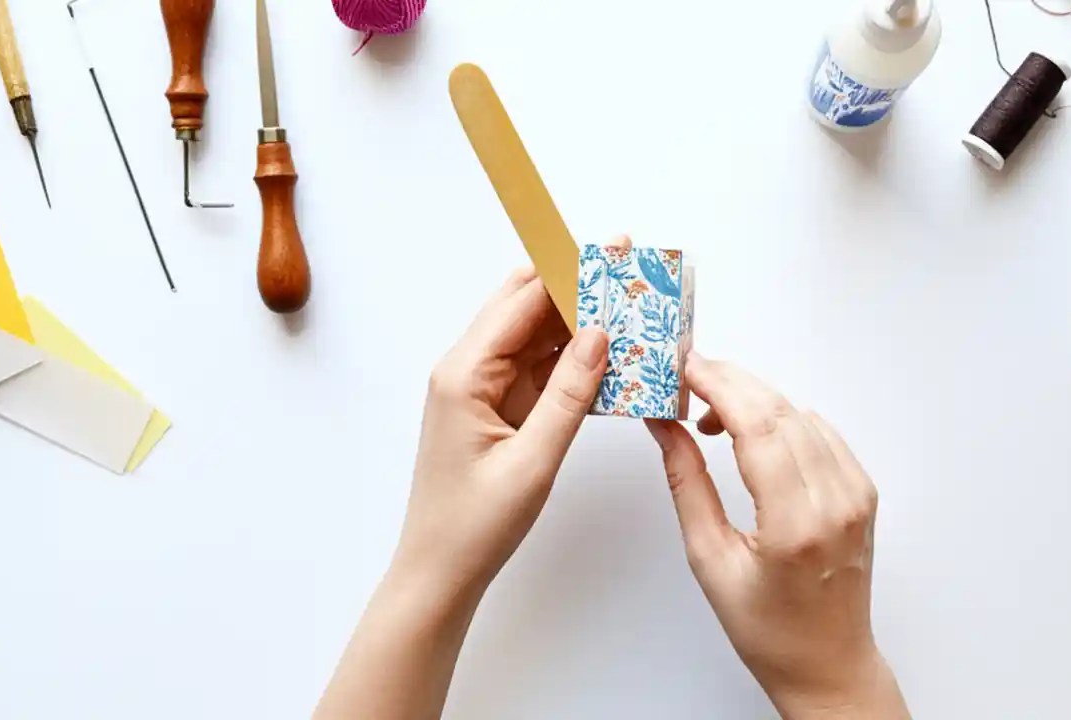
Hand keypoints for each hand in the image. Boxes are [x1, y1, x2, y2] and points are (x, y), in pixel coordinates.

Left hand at [392, 238, 629, 609]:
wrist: (440, 572)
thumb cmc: (474, 524)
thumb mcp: (533, 461)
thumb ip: (569, 395)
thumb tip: (599, 334)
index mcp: (464, 373)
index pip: (521, 302)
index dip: (568, 270)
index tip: (613, 247)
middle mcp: (468, 370)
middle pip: (526, 307)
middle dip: (575, 283)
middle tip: (627, 265)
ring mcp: (482, 389)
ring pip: (536, 337)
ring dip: (579, 321)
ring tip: (629, 304)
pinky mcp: (497, 409)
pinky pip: (540, 371)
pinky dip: (574, 361)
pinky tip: (611, 356)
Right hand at [646, 355, 908, 719]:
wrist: (827, 661)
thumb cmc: (768, 628)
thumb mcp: (709, 559)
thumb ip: (687, 483)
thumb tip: (664, 426)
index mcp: (795, 526)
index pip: (759, 426)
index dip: (719, 385)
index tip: (686, 367)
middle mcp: (835, 503)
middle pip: (781, 411)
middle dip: (731, 382)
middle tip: (689, 377)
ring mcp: (856, 495)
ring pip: (801, 414)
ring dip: (754, 400)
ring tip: (711, 416)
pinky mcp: (863, 491)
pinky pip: (821, 432)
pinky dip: (782, 419)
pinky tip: (752, 432)